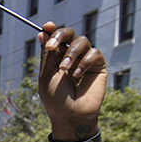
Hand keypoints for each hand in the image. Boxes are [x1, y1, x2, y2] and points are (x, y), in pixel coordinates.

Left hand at [38, 22, 105, 137]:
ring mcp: (85, 60)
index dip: (52, 30)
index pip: (55, 37)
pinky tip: (78, 76)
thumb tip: (42, 32)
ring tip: (65, 69)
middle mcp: (71, 56)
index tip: (47, 26)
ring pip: (82, 41)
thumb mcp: (47, 75)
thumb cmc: (56, 99)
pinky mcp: (98, 66)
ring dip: (72, 53)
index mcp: (56, 57)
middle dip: (61, 35)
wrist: (71, 115)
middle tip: (53, 46)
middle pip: (70, 33)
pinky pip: (94, 53)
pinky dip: (84, 63)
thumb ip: (47, 55)